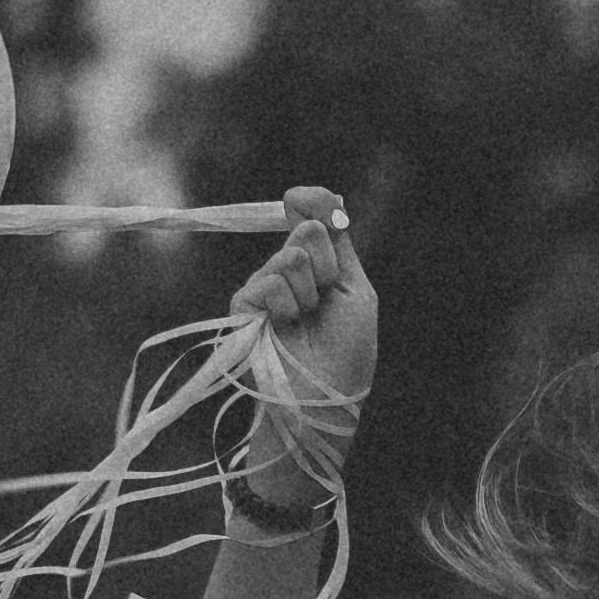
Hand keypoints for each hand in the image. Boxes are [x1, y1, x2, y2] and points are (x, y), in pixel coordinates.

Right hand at [219, 190, 378, 503]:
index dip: (313, 202)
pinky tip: (284, 327)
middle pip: (305, 233)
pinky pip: (265, 283)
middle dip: (326, 266)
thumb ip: (340, 246)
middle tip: (325, 302)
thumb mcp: (355, 293)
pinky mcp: (243, 309)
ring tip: (304, 323)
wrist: (321, 401)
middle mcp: (291, 272)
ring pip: (288, 258)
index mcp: (322, 267)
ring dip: (308, 293)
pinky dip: (283, 304)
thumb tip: (329, 197)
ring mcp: (265, 290)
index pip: (313, 216)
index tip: (303, 199)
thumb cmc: (345, 355)